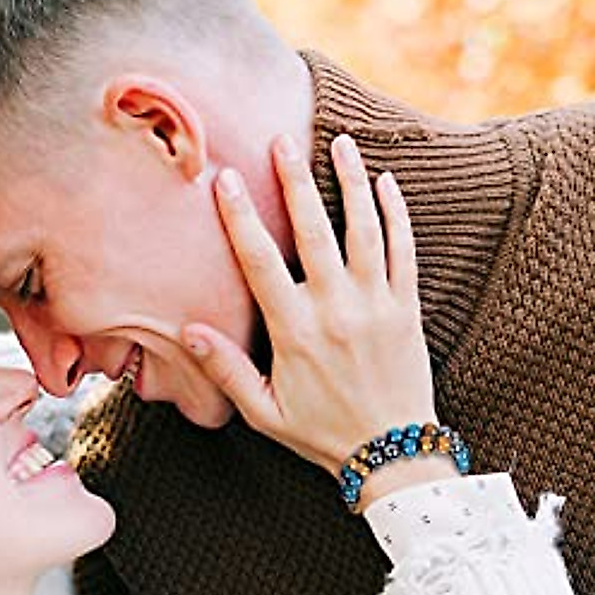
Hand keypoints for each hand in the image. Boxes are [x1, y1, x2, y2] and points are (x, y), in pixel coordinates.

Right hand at [184, 134, 454, 503]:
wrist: (392, 454)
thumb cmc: (321, 433)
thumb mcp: (263, 411)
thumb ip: (226, 369)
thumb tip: (187, 330)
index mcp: (294, 332)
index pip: (260, 262)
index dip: (241, 217)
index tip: (226, 179)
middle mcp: (335, 310)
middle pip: (313, 231)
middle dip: (294, 181)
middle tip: (281, 139)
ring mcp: (376, 305)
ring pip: (364, 230)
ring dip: (351, 182)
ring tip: (338, 142)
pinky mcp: (407, 309)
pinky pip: (403, 250)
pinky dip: (395, 213)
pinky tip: (386, 182)